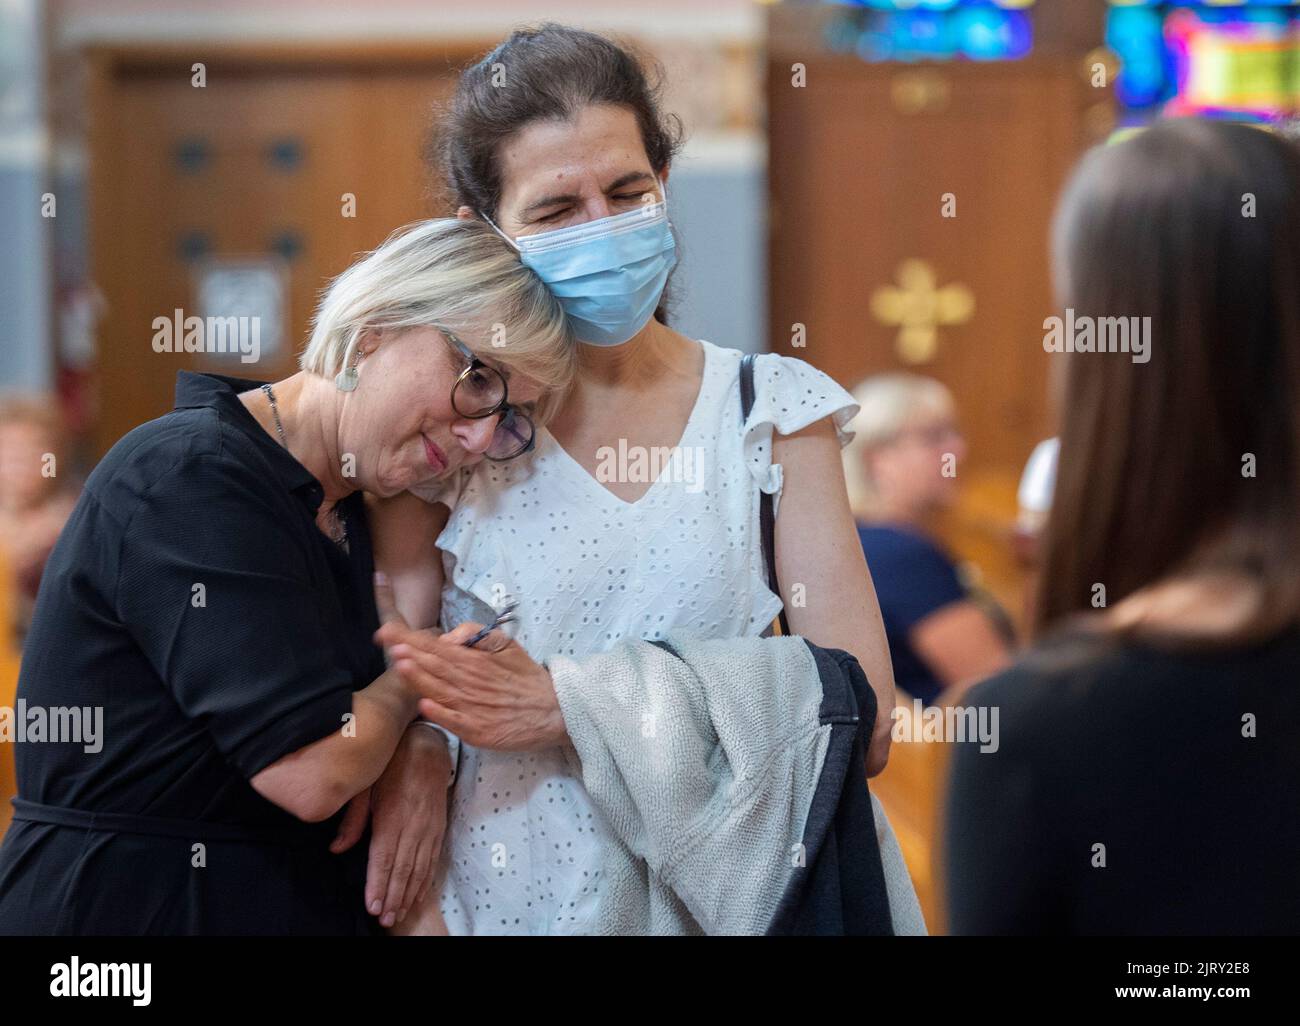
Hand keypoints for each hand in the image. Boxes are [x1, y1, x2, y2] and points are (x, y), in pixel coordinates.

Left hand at [330, 722, 450, 926]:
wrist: (427, 747)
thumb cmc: (391, 764)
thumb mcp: (366, 785)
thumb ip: (352, 818)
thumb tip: (336, 848)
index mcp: (391, 816)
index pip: (383, 858)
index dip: (378, 884)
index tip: (372, 906)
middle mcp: (412, 826)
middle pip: (402, 869)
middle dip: (393, 897)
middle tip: (386, 920)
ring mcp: (428, 829)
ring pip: (419, 868)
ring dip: (408, 894)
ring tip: (399, 914)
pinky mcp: (438, 828)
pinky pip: (432, 860)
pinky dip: (424, 881)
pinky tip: (417, 894)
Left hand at [375, 620, 567, 750]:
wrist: (553, 710)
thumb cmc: (524, 678)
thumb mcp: (506, 645)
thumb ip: (477, 635)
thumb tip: (448, 636)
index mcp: (476, 660)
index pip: (437, 647)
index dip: (411, 639)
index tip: (387, 631)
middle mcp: (472, 682)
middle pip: (435, 665)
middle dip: (408, 652)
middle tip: (385, 641)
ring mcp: (474, 708)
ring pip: (442, 690)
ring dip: (420, 677)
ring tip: (399, 664)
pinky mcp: (479, 731)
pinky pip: (457, 721)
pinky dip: (441, 713)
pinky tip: (424, 706)